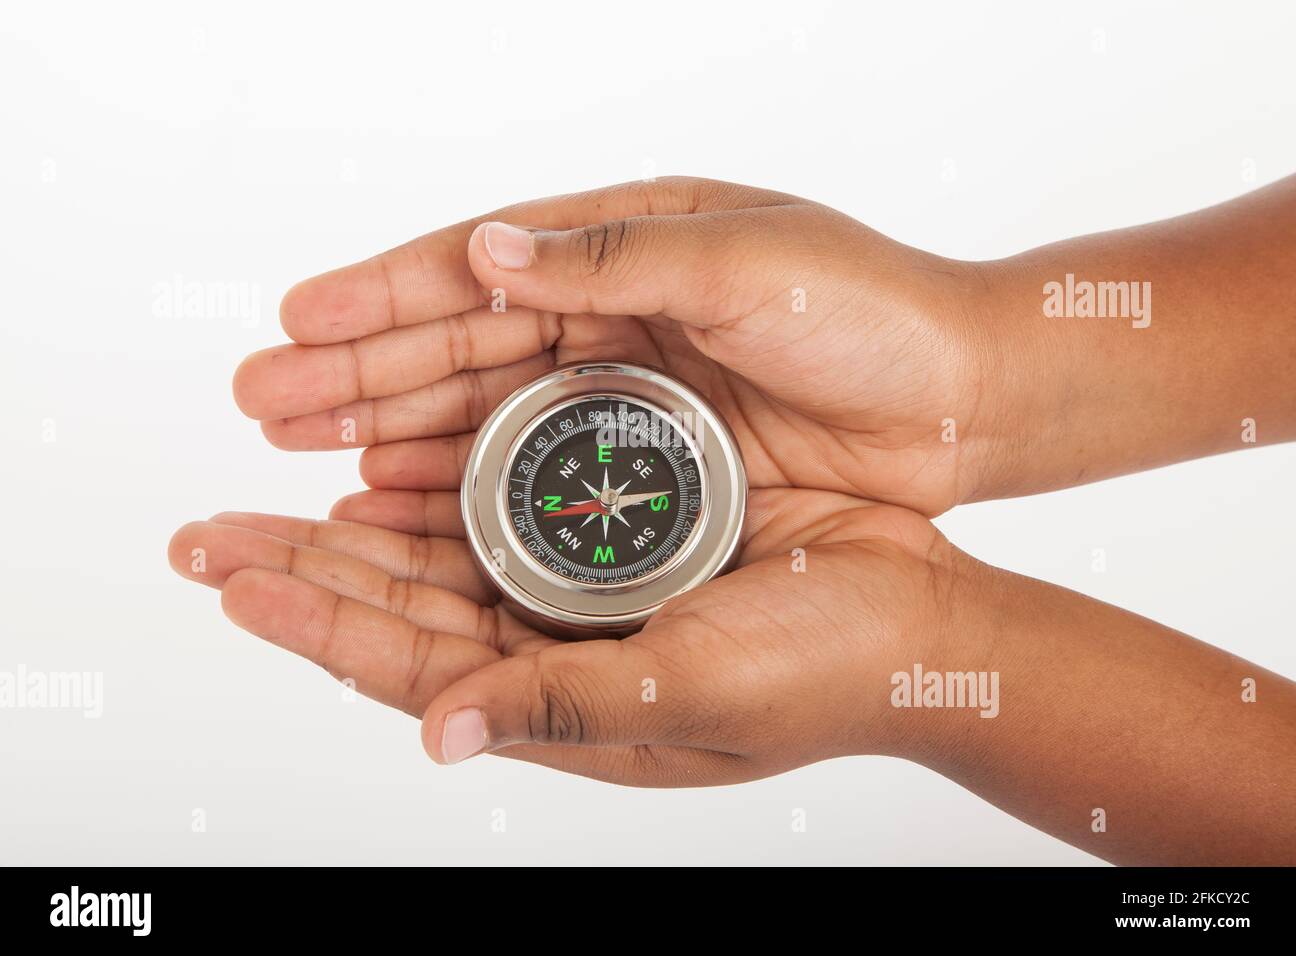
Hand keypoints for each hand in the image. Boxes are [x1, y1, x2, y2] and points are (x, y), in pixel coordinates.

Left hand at [167, 489, 946, 783]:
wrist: (916, 614)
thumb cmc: (821, 671)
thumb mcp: (688, 694)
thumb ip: (560, 704)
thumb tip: (439, 736)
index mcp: (562, 700)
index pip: (409, 665)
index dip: (317, 624)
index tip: (234, 579)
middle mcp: (558, 646)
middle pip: (402, 606)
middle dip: (301, 571)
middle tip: (209, 532)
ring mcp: (587, 590)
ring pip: (441, 556)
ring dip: (354, 528)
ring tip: (270, 496)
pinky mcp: (623, 534)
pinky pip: (511, 508)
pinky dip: (446, 486)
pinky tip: (393, 464)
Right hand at [232, 177, 1000, 517]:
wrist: (962, 396)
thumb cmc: (875, 311)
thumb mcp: (748, 263)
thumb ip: (618, 258)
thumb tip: (488, 248)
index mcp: (629, 243)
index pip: (481, 264)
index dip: (384, 294)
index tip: (298, 322)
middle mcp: (612, 310)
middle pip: (459, 341)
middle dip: (358, 371)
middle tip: (262, 403)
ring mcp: (624, 387)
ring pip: (482, 408)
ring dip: (390, 427)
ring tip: (303, 452)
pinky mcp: (648, 455)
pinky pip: (535, 468)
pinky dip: (464, 479)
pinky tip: (399, 491)